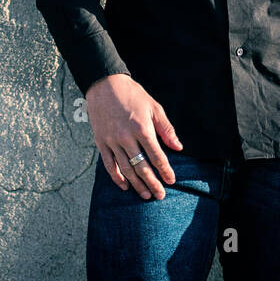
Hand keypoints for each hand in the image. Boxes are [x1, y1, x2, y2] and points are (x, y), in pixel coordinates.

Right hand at [85, 74, 181, 199]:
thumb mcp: (154, 107)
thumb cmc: (132, 94)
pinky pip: (109, 164)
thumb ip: (166, 128)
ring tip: (145, 195)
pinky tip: (125, 185)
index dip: (165, 170)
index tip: (171, 181)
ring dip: (137, 184)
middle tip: (160, 195)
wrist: (105, 84)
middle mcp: (127, 137)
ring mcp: (112, 141)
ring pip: (126, 169)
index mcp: (142, 128)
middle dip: (153, 183)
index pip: (157, 156)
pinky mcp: (101, 141)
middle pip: (142, 167)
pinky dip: (117, 177)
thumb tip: (178, 147)